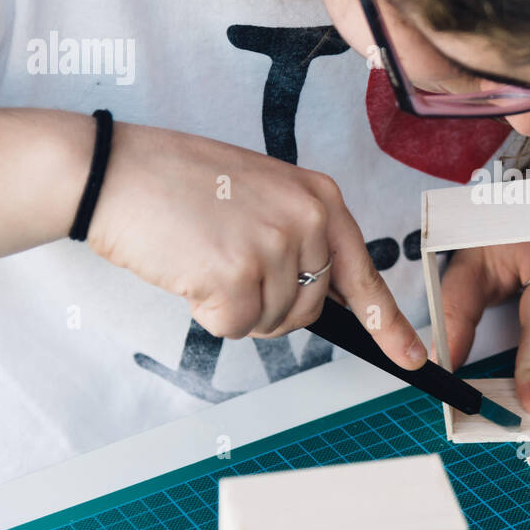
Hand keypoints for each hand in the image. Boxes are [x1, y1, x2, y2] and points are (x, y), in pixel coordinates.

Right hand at [86, 121, 424, 366]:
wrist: (113, 170)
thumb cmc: (177, 181)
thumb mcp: (260, 191)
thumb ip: (298, 233)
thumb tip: (321, 294)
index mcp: (320, 197)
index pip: (362, 274)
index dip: (388, 323)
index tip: (415, 358)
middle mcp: (307, 220)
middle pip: (309, 310)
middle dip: (267, 304)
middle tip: (224, 261)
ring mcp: (275, 247)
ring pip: (270, 322)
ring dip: (233, 305)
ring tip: (203, 255)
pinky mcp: (236, 276)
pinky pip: (234, 327)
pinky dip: (206, 312)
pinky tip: (188, 269)